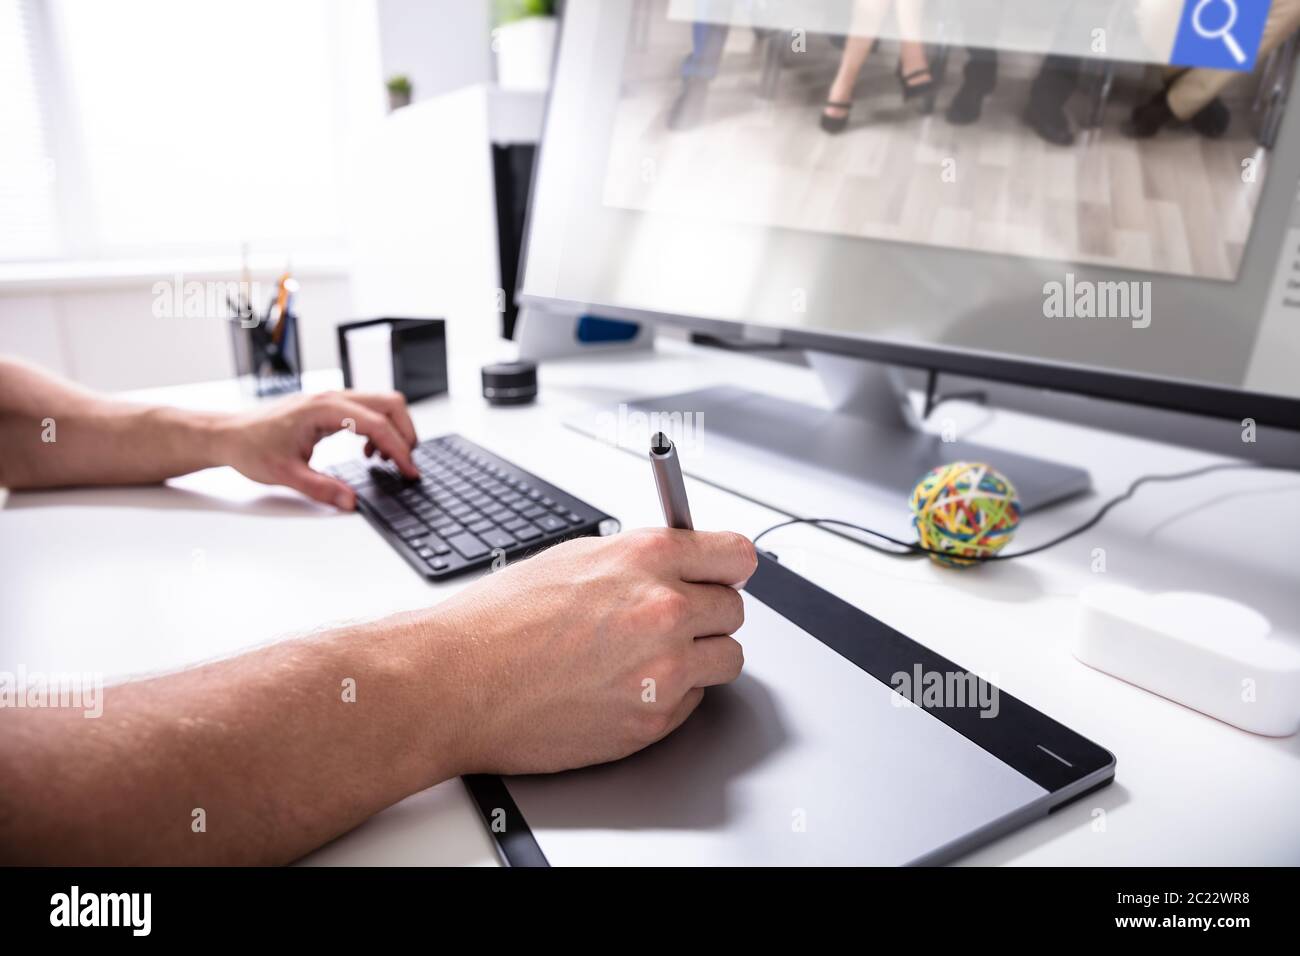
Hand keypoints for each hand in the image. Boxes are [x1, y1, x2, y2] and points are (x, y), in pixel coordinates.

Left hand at [216, 390, 418, 508]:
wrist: (229, 435)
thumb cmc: (251, 447)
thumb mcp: (285, 474)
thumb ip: (321, 489)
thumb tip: (350, 502)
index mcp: (322, 409)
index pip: (377, 423)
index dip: (399, 449)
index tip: (409, 471)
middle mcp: (331, 398)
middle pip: (390, 403)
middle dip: (405, 433)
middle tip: (406, 464)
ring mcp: (332, 400)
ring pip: (382, 404)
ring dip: (393, 431)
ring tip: (385, 460)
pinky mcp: (330, 407)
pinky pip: (368, 410)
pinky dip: (379, 429)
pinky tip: (367, 452)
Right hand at [427, 528, 757, 774]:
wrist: (456, 683)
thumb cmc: (497, 622)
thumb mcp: (573, 559)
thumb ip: (637, 561)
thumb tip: (675, 564)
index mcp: (647, 559)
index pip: (736, 556)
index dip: (727, 568)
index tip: (723, 575)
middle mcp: (664, 610)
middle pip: (735, 610)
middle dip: (708, 615)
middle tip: (673, 622)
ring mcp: (664, 670)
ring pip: (727, 660)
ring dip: (700, 658)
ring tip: (651, 657)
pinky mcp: (653, 721)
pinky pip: (693, 704)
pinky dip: (671, 697)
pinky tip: (625, 687)